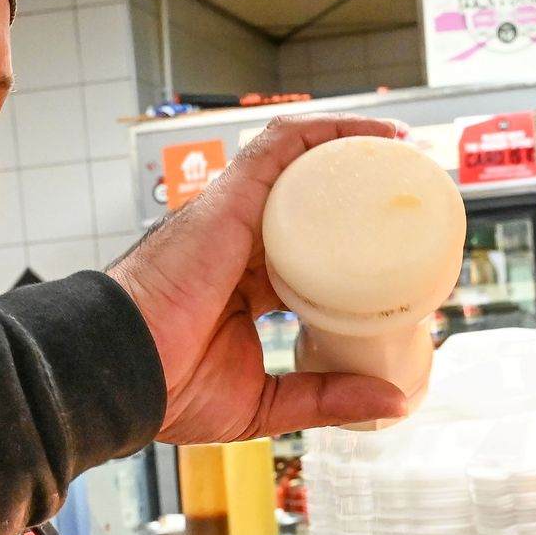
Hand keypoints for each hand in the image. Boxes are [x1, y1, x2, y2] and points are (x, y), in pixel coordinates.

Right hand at [107, 114, 409, 442]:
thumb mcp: (263, 403)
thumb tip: (391, 403)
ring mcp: (234, 218)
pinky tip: (375, 136)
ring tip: (405, 155)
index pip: (307, 257)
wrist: (122, 372)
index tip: (397, 257)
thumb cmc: (165, 389)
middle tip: (413, 201)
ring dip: (354, 154)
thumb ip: (326, 397)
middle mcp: (239, 247)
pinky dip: (330, 131)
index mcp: (241, 291)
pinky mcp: (230, 197)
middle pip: (310, 207)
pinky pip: (286, 146)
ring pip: (302, 168)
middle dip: (360, 198)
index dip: (351, 252)